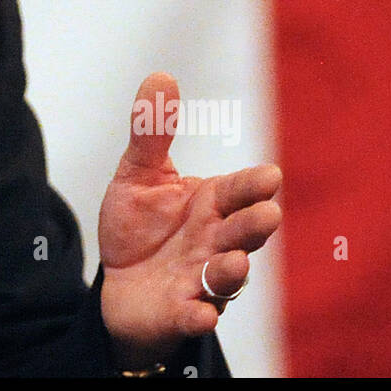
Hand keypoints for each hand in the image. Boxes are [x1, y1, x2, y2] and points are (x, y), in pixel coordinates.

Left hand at [98, 72, 280, 367]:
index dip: (252, 185)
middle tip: (267, 214)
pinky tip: (202, 313)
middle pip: (241, 232)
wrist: (120, 282)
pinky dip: (199, 314)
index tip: (270, 175)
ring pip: (224, 276)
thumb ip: (152, 133)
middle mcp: (215, 241)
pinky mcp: (180, 310)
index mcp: (211, 204)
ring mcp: (201, 279)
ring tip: (237, 261)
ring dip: (233, 271)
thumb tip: (160, 76)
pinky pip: (193, 314)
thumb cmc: (139, 225)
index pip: (237, 190)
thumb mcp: (138, 174)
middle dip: (254, 224)